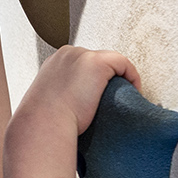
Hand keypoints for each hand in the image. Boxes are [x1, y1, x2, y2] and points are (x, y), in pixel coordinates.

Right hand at [20, 45, 140, 134]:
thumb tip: (71, 105)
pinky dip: (132, 77)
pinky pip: (123, 64)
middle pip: (97, 60)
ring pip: (110, 61)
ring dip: (118, 78)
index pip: (82, 64)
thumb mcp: (49, 101)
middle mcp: (67, 54)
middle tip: (112, 100)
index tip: (100, 97)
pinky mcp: (97, 62)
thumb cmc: (46, 121)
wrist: (45, 124)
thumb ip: (60, 95)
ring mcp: (82, 55)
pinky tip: (132, 94)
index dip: (95, 80)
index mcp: (54, 62)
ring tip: (121, 99)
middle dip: (106, 79)